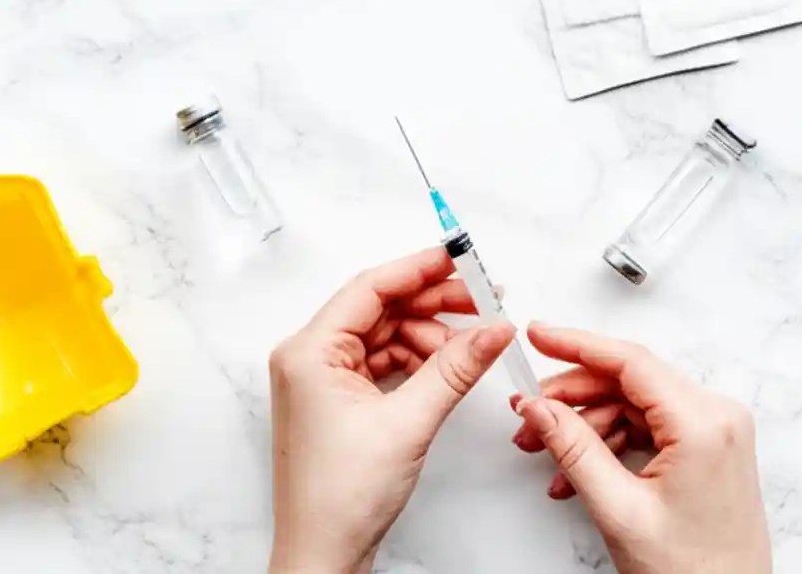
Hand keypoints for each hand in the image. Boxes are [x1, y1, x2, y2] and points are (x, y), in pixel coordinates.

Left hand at [268, 247, 514, 573]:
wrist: (322, 554)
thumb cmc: (341, 498)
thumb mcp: (410, 422)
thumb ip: (456, 367)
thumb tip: (493, 328)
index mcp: (308, 351)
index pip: (371, 288)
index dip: (420, 269)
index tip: (461, 257)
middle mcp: (308, 358)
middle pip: (379, 309)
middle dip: (433, 304)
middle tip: (483, 300)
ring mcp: (320, 380)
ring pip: (384, 336)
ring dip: (429, 336)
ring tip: (472, 344)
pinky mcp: (336, 401)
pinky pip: (382, 363)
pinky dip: (416, 362)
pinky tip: (448, 366)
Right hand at [510, 323, 770, 573]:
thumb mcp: (619, 510)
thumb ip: (573, 450)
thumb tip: (539, 408)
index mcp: (703, 423)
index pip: (629, 361)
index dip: (576, 344)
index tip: (538, 335)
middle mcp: (717, 417)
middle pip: (628, 382)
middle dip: (572, 398)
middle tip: (528, 416)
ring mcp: (716, 432)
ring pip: (633, 406)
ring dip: (586, 427)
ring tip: (545, 455)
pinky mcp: (708, 448)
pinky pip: (648, 428)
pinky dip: (610, 445)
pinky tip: (576, 472)